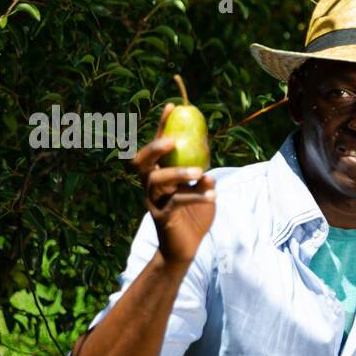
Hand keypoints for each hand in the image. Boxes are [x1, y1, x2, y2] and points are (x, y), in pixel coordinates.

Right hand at [134, 104, 215, 267]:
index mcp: (160, 174)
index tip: (172, 106)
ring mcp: (154, 201)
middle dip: (155, 147)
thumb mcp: (204, 193)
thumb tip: (207, 171)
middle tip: (174, 141)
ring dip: (178, 173)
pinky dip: (195, 195)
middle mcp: (151, 185)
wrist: (185, 248)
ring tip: (201, 172)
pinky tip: (213, 195)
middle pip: (142, 161)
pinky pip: (176, 201)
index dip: (162, 126)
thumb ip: (204, 179)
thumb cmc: (193, 217)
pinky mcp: (162, 216)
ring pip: (157, 181)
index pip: (157, 146)